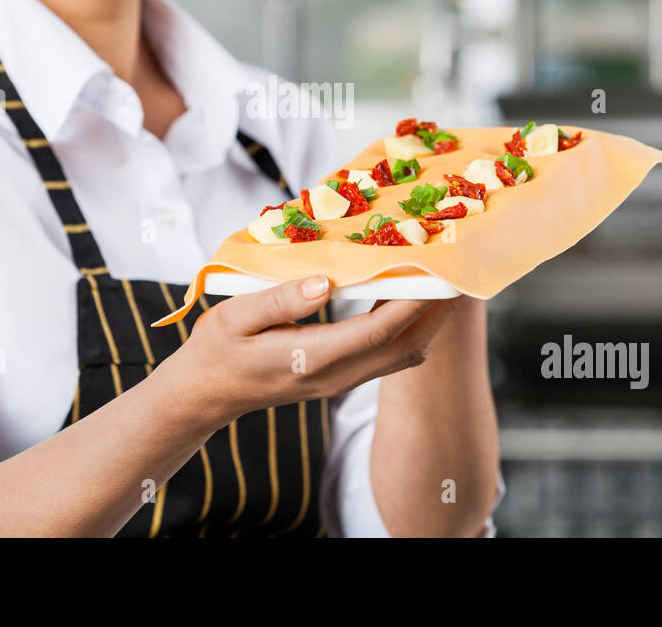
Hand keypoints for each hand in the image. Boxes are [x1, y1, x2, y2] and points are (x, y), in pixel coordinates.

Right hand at [165, 276, 459, 426]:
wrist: (205, 393)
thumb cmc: (216, 350)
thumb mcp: (234, 317)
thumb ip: (279, 300)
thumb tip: (324, 283)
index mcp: (310, 360)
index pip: (375, 333)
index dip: (410, 304)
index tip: (435, 273)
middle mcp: (335, 376)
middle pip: (403, 348)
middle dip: (435, 311)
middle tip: (456, 269)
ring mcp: (340, 381)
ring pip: (403, 355)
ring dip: (428, 320)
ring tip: (441, 278)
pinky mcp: (341, 376)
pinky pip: (389, 354)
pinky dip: (409, 325)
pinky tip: (409, 295)